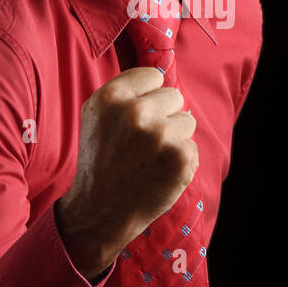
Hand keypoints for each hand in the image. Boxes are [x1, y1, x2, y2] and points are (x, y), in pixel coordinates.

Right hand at [55, 66, 197, 278]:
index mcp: (111, 97)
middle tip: (143, 142)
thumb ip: (125, 91)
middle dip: (163, 116)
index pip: (153, 76)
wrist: (101, 210)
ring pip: (187, 121)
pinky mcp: (181, 157)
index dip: (148, 97)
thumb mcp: (95, 116)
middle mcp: (136, 112)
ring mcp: (161, 135)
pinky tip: (158, 173)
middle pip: (174, 95)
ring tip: (150, 158)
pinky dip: (180, 161)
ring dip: (174, 138)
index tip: (137, 117)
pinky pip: (192, 146)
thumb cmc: (100, 160)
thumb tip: (161, 76)